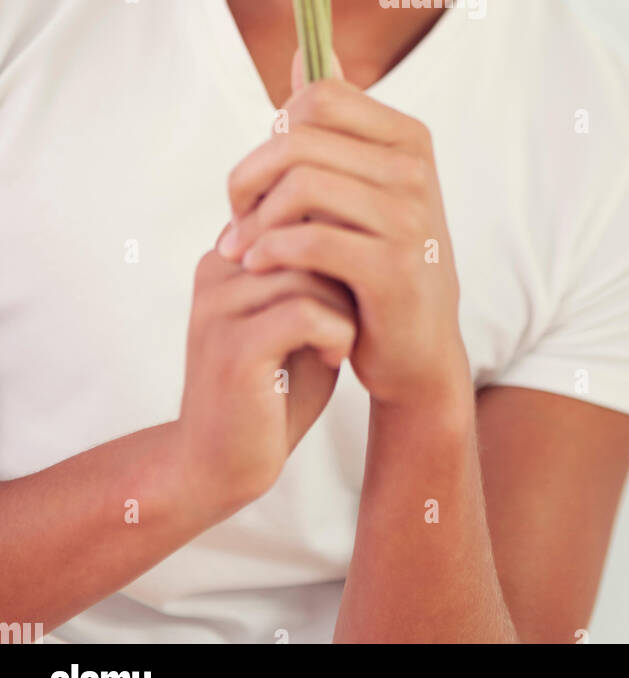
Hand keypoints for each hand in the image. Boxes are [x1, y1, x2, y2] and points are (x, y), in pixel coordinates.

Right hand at [175, 232, 357, 510]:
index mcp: (229, 256)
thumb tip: (364, 224)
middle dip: (344, 278)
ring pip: (307, 273)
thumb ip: (320, 273)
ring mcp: (218, 308)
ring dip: (343, 307)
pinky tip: (334, 357)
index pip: (295, 212)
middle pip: (303, 236)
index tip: (352, 292)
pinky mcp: (232, 347)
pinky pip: (303, 312)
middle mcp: (216, 272)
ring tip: (341, 340)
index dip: (338, 248)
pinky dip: (335, 332)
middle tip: (351, 320)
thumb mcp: (302, 319)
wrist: (223, 465)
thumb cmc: (274, 392)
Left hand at [216, 49, 473, 417]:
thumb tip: (306, 52)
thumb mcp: (363, 187)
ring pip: (299, 185)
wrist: (417, 351)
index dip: (272, 132)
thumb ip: (335, 124)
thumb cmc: (378, 263)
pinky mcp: (392, 268)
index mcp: (408, 137)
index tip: (259, 177)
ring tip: (240, 249)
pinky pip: (309, 239)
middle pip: (298, 139)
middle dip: (248, 178)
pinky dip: (269, 251)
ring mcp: (409, 217)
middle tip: (234, 220)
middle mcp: (415, 169)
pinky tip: (257, 267)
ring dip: (253, 220)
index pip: (318, 95)